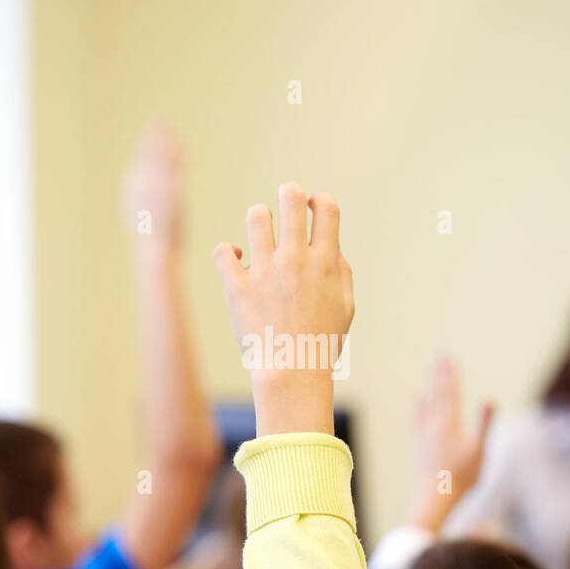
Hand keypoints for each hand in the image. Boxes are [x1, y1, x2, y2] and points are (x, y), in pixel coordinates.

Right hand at [121, 124, 184, 258]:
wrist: (155, 253)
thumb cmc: (153, 250)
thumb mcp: (146, 230)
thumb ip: (147, 216)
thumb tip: (151, 220)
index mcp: (132, 195)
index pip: (137, 168)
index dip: (144, 154)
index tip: (148, 140)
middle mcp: (141, 186)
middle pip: (147, 156)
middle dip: (152, 139)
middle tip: (157, 122)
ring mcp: (156, 186)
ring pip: (160, 156)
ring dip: (165, 139)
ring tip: (168, 124)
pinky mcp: (171, 188)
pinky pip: (174, 163)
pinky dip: (177, 149)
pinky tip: (180, 138)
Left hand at [212, 183, 352, 435]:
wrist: (292, 373)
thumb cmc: (321, 343)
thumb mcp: (346, 307)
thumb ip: (341, 272)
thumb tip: (332, 248)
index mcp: (325, 262)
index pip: (325, 207)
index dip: (318, 200)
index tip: (310, 209)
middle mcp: (295, 259)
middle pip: (290, 197)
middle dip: (288, 195)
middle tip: (283, 209)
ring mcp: (265, 271)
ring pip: (256, 216)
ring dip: (259, 219)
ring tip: (259, 236)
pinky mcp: (237, 287)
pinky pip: (223, 251)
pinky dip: (228, 251)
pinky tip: (236, 260)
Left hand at [407, 356, 493, 531]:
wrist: (435, 497)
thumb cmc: (462, 477)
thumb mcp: (479, 451)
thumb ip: (484, 424)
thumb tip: (491, 399)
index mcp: (450, 424)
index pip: (451, 393)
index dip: (450, 374)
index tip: (449, 357)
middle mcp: (434, 425)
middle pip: (438, 393)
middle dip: (440, 373)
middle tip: (440, 354)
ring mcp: (425, 434)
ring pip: (427, 402)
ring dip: (431, 384)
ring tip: (432, 370)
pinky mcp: (419, 444)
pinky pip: (419, 418)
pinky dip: (420, 405)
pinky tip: (419, 398)